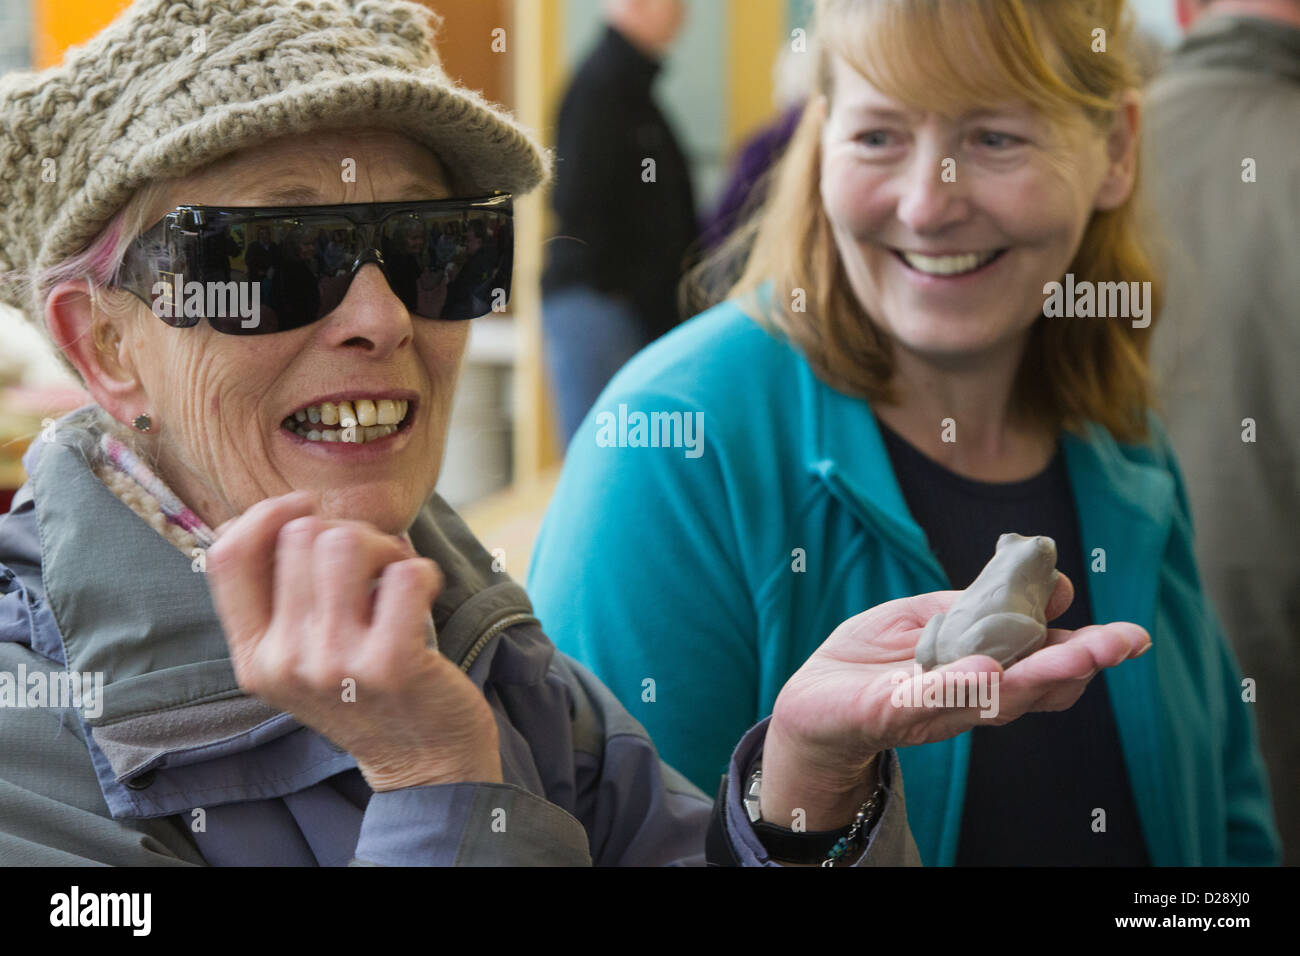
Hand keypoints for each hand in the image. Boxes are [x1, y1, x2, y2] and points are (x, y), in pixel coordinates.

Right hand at [206, 490, 502, 790]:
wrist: (424, 764)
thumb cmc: (368, 692)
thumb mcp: (302, 657)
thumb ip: (282, 597)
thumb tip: (287, 509)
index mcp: (252, 658)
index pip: (227, 556)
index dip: (267, 512)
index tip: (307, 508)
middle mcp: (283, 662)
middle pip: (301, 535)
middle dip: (348, 532)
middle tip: (376, 564)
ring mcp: (334, 664)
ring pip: (346, 543)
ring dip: (384, 546)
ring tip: (397, 577)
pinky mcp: (390, 663)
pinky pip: (406, 572)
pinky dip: (425, 572)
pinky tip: (425, 596)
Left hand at [760, 574, 1149, 830]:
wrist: (810, 702)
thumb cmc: (872, 659)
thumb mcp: (931, 618)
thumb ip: (984, 604)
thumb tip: (1053, 581)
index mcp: (986, 672)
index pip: (1045, 665)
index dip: (1086, 650)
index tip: (1129, 633)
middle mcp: (970, 698)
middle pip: (1035, 686)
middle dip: (1082, 663)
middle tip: (1127, 643)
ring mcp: (932, 708)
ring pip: (994, 696)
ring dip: (1037, 674)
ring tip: (1076, 654)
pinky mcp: (888, 713)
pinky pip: (927, 700)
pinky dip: (958, 684)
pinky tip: (986, 667)